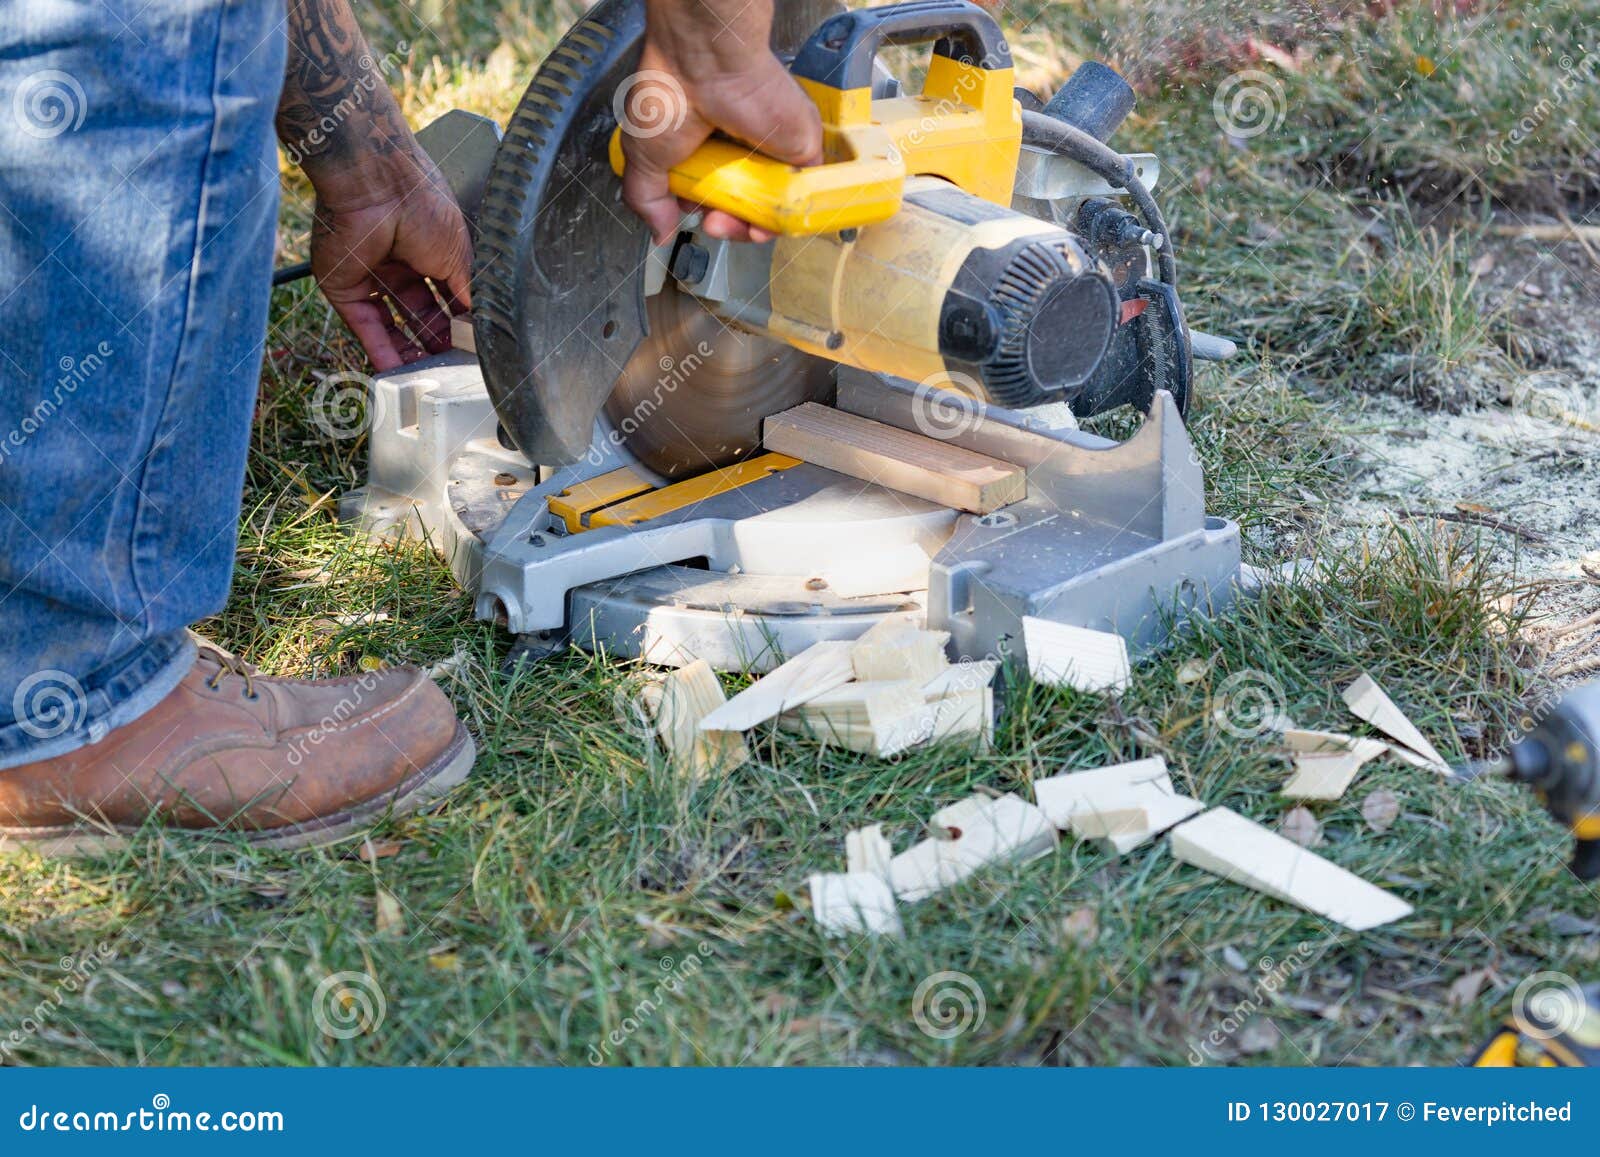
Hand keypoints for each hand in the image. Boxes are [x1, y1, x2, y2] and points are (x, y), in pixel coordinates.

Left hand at [309, 153, 471, 371]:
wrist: (376, 183)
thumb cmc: (421, 202)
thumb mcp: (459, 254)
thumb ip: (468, 292)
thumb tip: (482, 322)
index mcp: (429, 249)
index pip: (445, 296)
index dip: (458, 321)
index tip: (471, 345)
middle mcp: (399, 262)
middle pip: (418, 313)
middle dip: (435, 339)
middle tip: (452, 364)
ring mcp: (370, 276)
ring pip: (392, 324)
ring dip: (409, 350)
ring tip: (428, 374)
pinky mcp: (345, 287)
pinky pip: (365, 325)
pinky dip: (380, 349)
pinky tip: (397, 370)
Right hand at [621, 0, 823, 244]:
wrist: (704, 64)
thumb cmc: (669, 95)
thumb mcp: (643, 157)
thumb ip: (648, 199)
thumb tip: (660, 232)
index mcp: (704, 144)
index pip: (712, 192)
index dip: (703, 212)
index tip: (692, 215)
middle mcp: (739, 146)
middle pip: (743, 203)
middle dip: (726, 224)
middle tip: (712, 222)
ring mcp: (771, 149)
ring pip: (771, 205)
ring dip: (749, 226)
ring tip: (727, 222)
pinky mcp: (799, 149)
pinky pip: (799, 196)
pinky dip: (782, 218)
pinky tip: (761, 223)